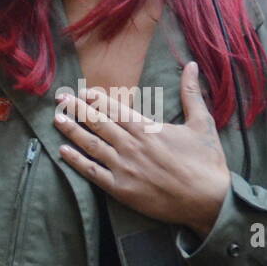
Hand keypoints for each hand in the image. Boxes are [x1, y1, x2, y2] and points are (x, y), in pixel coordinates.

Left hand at [53, 61, 230, 235]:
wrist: (209, 200)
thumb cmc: (207, 162)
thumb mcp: (202, 123)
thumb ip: (191, 93)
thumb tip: (193, 65)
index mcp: (148, 129)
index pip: (115, 109)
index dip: (96, 99)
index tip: (82, 91)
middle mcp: (132, 146)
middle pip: (98, 123)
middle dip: (77, 109)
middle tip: (60, 99)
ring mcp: (124, 168)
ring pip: (92, 145)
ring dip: (72, 131)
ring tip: (57, 119)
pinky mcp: (122, 190)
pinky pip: (93, 173)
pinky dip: (77, 162)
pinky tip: (63, 152)